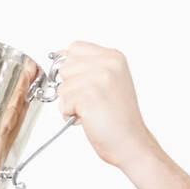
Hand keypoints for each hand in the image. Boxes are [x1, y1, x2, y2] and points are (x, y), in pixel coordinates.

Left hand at [52, 41, 159, 171]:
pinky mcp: (89, 96)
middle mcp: (107, 64)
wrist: (130, 141)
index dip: (72, 68)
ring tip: (90, 109)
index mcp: (113, 57)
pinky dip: (69, 115)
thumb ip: (87, 66)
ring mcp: (99, 79)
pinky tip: (87, 118)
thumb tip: (59, 56)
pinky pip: (62, 103)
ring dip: (69, 102)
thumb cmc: (117, 116)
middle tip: (89, 100)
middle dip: (70, 87)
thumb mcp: (108, 81)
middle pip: (64, 67)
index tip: (82, 82)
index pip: (74, 48)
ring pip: (61, 87)